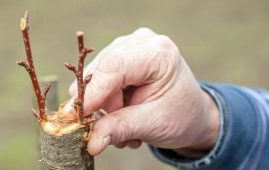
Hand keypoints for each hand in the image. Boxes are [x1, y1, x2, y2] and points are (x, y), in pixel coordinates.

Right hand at [65, 28, 219, 155]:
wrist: (191, 112)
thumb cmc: (180, 116)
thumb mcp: (153, 124)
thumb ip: (120, 129)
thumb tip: (91, 142)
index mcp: (158, 54)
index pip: (114, 66)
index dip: (92, 92)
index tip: (77, 117)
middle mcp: (140, 42)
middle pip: (100, 71)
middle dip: (103, 105)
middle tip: (117, 130)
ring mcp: (128, 46)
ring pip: (95, 77)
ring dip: (106, 108)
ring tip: (128, 124)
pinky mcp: (120, 56)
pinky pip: (99, 79)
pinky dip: (107, 102)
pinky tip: (125, 112)